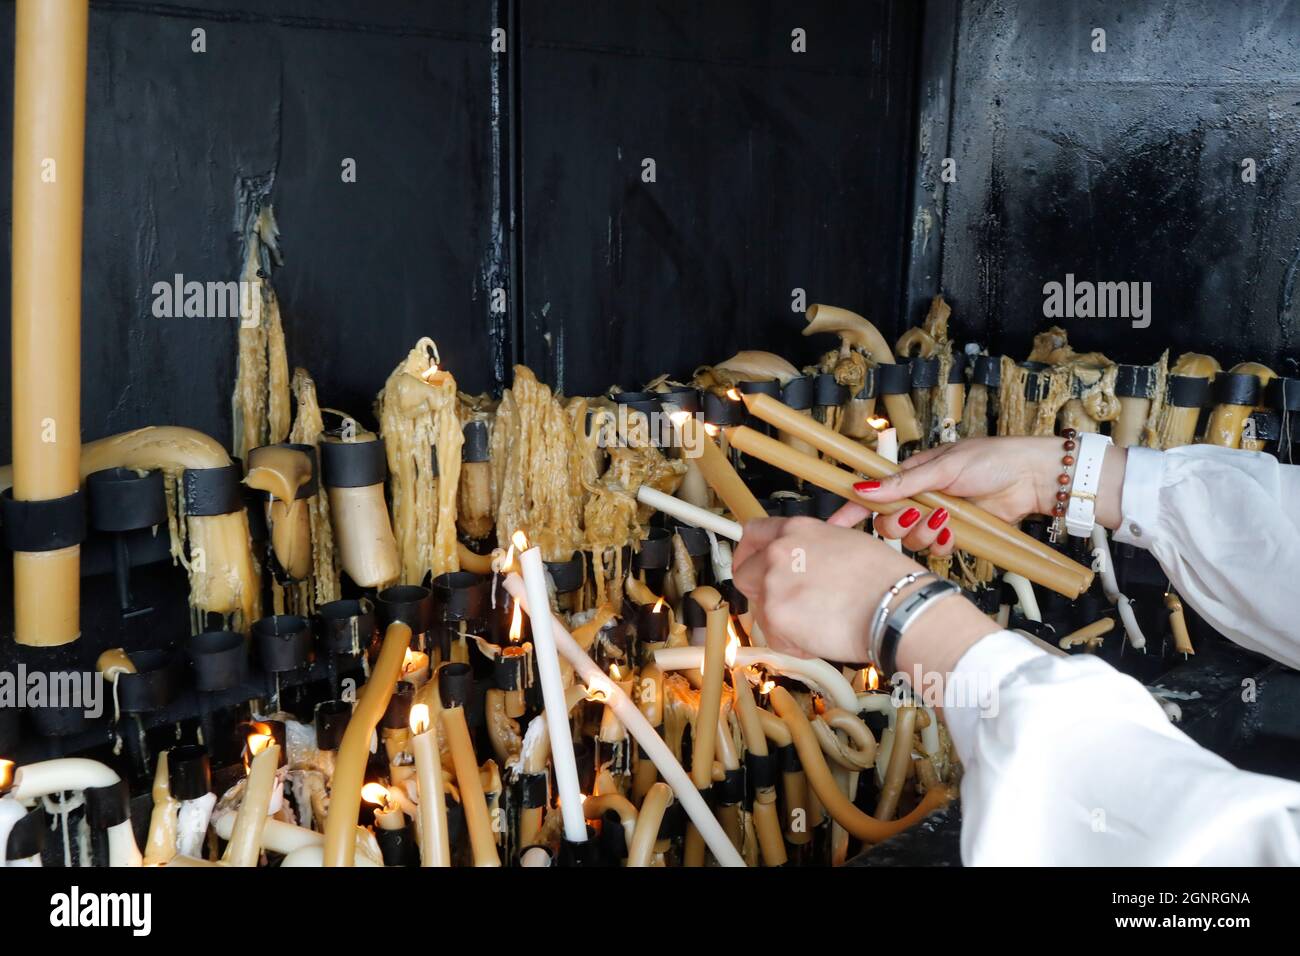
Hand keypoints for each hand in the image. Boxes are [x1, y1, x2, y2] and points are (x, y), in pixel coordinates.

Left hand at [732, 516, 926, 661]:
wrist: (896, 606)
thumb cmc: (885, 578)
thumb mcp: (845, 542)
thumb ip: (812, 548)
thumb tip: (802, 560)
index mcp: (796, 529)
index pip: (752, 533)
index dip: (750, 553)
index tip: (753, 566)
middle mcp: (778, 551)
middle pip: (743, 573)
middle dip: (761, 592)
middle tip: (787, 606)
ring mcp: (774, 583)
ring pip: (760, 609)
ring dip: (782, 621)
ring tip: (818, 624)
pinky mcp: (776, 616)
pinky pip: (775, 637)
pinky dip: (794, 644)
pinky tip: (821, 638)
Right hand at [827, 437, 1066, 548]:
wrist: (1031, 478)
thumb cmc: (991, 460)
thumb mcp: (943, 466)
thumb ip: (903, 483)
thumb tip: (864, 490)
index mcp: (912, 475)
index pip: (873, 494)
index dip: (851, 510)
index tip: (833, 525)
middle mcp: (920, 498)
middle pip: (888, 523)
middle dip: (897, 524)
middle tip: (916, 514)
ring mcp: (938, 519)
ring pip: (910, 540)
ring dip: (923, 533)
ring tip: (944, 520)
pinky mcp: (957, 535)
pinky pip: (936, 550)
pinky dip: (942, 544)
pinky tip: (953, 532)